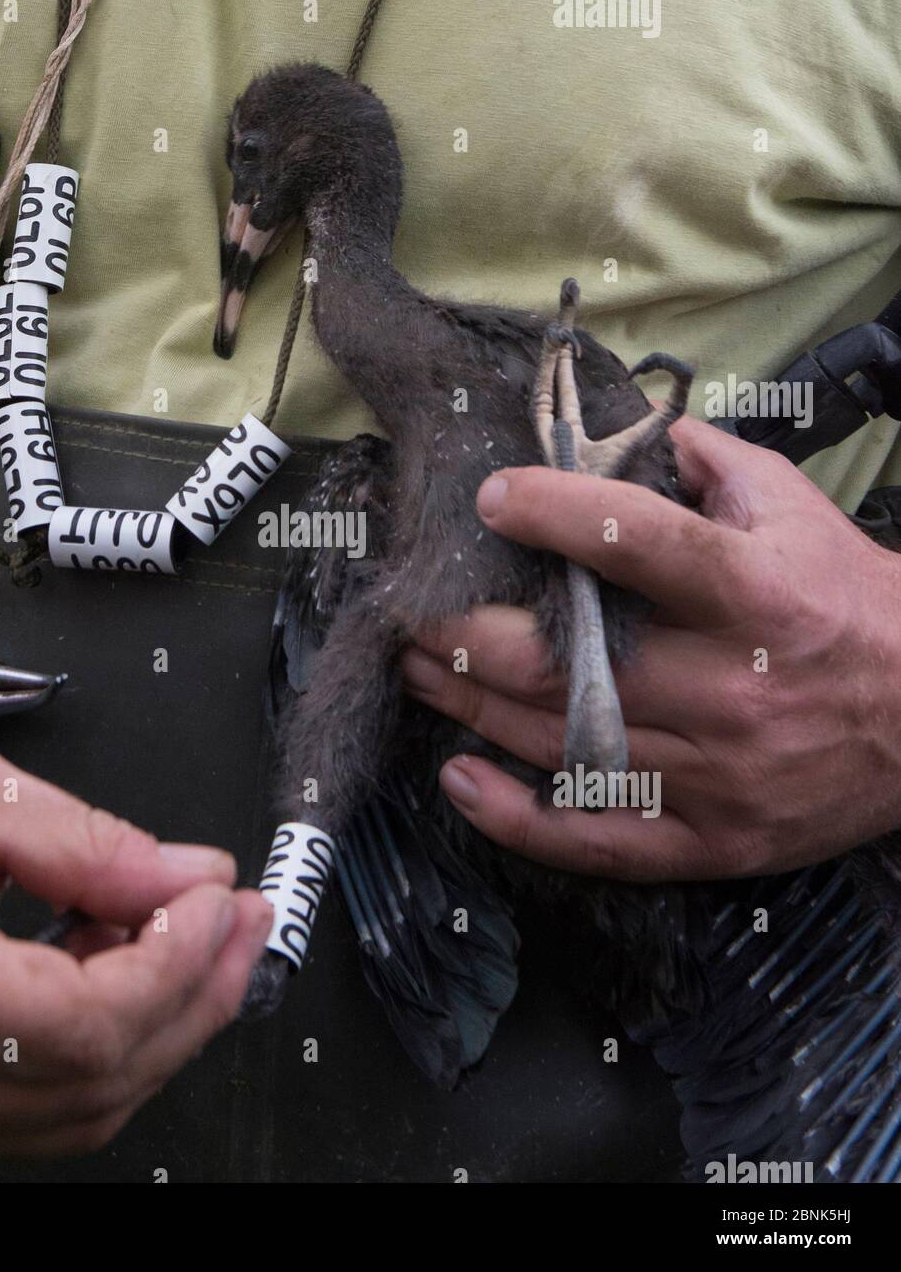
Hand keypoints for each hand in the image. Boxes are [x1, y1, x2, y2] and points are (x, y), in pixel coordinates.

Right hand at [0, 696, 270, 1155]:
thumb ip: (89, 845)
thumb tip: (190, 881)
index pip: (80, 1029)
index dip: (174, 967)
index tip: (215, 901)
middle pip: (92, 1086)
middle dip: (193, 999)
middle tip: (240, 921)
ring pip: (73, 1115)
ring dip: (158, 1028)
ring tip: (196, 935)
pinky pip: (33, 1104)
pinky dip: (100, 1044)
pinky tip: (122, 964)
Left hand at [401, 418, 900, 881]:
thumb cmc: (856, 604)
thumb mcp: (795, 509)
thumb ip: (705, 461)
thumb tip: (613, 431)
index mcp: (755, 596)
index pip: (637, 544)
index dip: (551, 515)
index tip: (490, 499)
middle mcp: (730, 689)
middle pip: (566, 663)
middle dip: (468, 634)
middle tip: (415, 609)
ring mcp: (717, 774)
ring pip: (561, 742)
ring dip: (470, 705)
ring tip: (417, 669)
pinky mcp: (712, 839)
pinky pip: (597, 839)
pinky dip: (518, 818)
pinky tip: (461, 779)